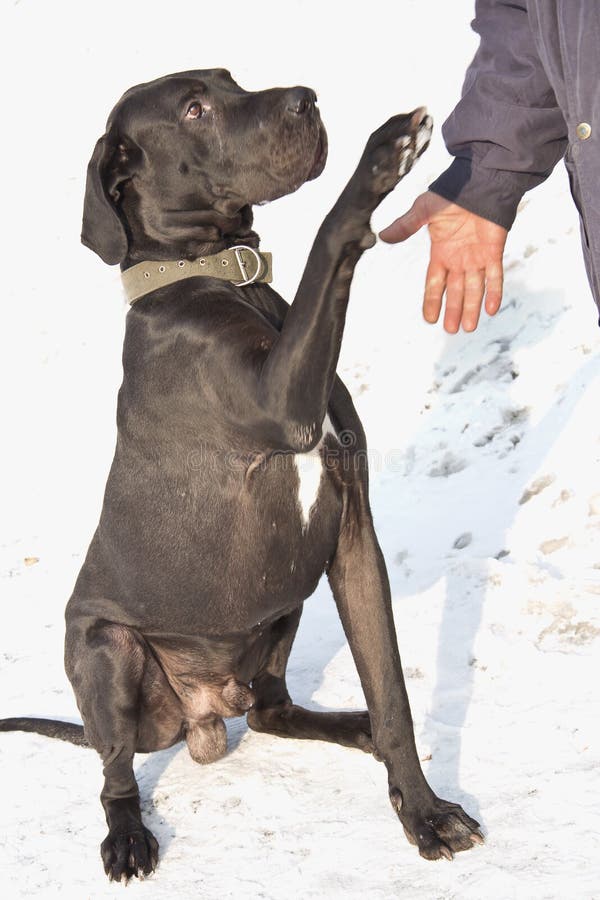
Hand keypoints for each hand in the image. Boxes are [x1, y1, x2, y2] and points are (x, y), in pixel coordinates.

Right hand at [379, 191, 507, 332]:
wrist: (479, 179)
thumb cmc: (450, 192)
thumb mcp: (423, 210)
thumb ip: (406, 226)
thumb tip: (382, 237)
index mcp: (441, 252)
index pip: (434, 283)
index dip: (432, 301)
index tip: (429, 319)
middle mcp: (458, 258)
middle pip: (455, 291)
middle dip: (453, 310)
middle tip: (451, 330)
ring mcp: (477, 256)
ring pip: (474, 289)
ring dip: (472, 308)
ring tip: (468, 328)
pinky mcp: (494, 251)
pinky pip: (494, 276)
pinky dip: (494, 292)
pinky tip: (491, 309)